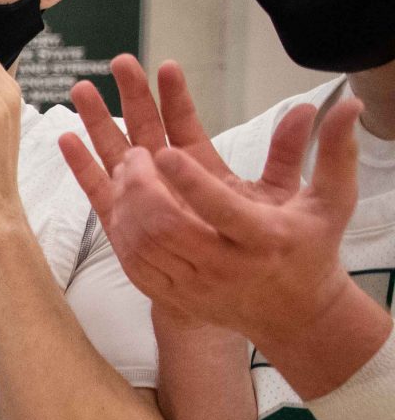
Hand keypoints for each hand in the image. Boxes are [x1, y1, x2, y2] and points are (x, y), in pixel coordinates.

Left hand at [59, 58, 367, 346]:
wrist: (289, 313)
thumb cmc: (310, 248)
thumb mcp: (330, 202)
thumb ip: (331, 154)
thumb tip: (343, 106)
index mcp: (263, 239)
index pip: (220, 211)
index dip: (190, 184)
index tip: (165, 152)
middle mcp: (220, 263)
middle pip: (164, 223)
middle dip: (139, 179)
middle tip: (131, 143)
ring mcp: (186, 279)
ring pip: (135, 234)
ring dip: (113, 183)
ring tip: (92, 128)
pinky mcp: (160, 286)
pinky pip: (118, 245)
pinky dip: (98, 200)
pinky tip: (77, 152)